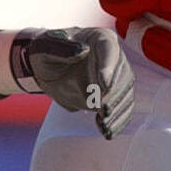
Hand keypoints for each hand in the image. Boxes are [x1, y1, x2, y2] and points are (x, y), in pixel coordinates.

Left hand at [13, 27, 134, 138]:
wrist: (46, 69)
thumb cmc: (45, 52)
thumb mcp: (45, 47)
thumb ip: (62, 48)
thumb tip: (82, 51)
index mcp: (99, 38)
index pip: (109, 50)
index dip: (108, 67)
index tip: (103, 85)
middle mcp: (113, 56)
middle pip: (122, 75)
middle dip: (114, 95)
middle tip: (103, 110)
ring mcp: (115, 77)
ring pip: (124, 94)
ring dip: (116, 111)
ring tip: (104, 125)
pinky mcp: (112, 95)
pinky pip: (121, 108)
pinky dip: (117, 121)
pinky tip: (108, 131)